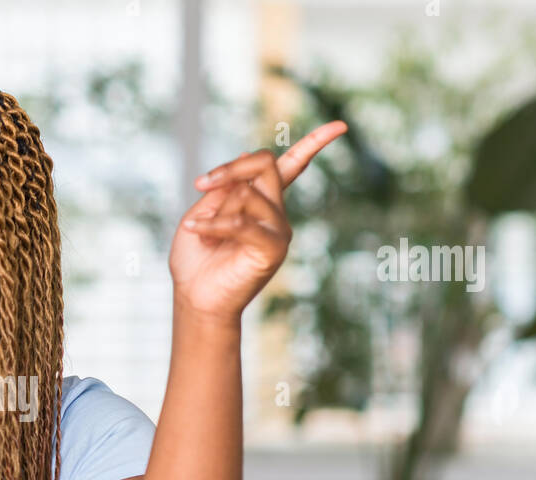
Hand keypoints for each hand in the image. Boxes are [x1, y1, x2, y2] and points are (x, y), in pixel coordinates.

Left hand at [168, 121, 347, 324]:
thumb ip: (223, 188)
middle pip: (265, 164)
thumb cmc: (195, 258)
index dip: (315, 143)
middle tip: (201, 184)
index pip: (292, 166)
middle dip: (230, 168)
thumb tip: (244, 157)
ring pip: (249, 193)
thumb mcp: (202, 211)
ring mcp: (278, 230)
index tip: (340, 126)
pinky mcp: (273, 249)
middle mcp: (275, 213)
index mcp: (261, 201)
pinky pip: (242, 222)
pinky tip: (197, 231)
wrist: (194, 297)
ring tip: (201, 231)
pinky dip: (215, 224)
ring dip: (217, 210)